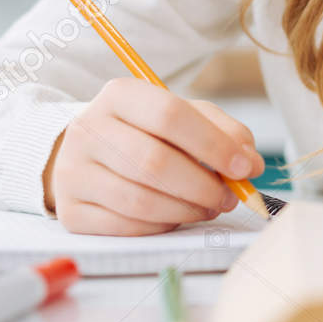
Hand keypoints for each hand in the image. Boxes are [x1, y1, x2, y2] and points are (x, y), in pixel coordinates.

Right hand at [44, 77, 265, 234]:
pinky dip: (160, 226)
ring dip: (186, 210)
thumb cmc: (145, 133)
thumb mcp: (184, 117)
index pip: (169, 115)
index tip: (244, 167)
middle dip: (202, 186)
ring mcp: (73, 171)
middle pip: (154, 162)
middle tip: (228, 198)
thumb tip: (251, 164)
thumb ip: (222, 132)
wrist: (86, 153)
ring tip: (207, 208)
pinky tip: (175, 216)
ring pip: (140, 200)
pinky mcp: (70, 210)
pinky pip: (125, 226)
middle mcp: (88, 129)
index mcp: (119, 95)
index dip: (213, 144)